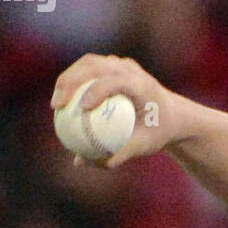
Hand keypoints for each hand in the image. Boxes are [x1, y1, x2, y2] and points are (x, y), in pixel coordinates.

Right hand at [50, 53, 184, 168]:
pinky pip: (87, 70)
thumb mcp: (146, 145)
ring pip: (87, 64)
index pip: (116, 80)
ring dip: (67, 79)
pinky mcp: (111, 65)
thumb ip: (120, 153)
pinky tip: (62, 102)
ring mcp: (120, 64)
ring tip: (56, 105)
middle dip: (71, 82)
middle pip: (94, 65)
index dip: (97, 90)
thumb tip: (88, 163)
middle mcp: (129, 69)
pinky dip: (73, 82)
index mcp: (142, 84)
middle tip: (58, 106)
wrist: (171, 114)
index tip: (82, 108)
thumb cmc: (159, 131)